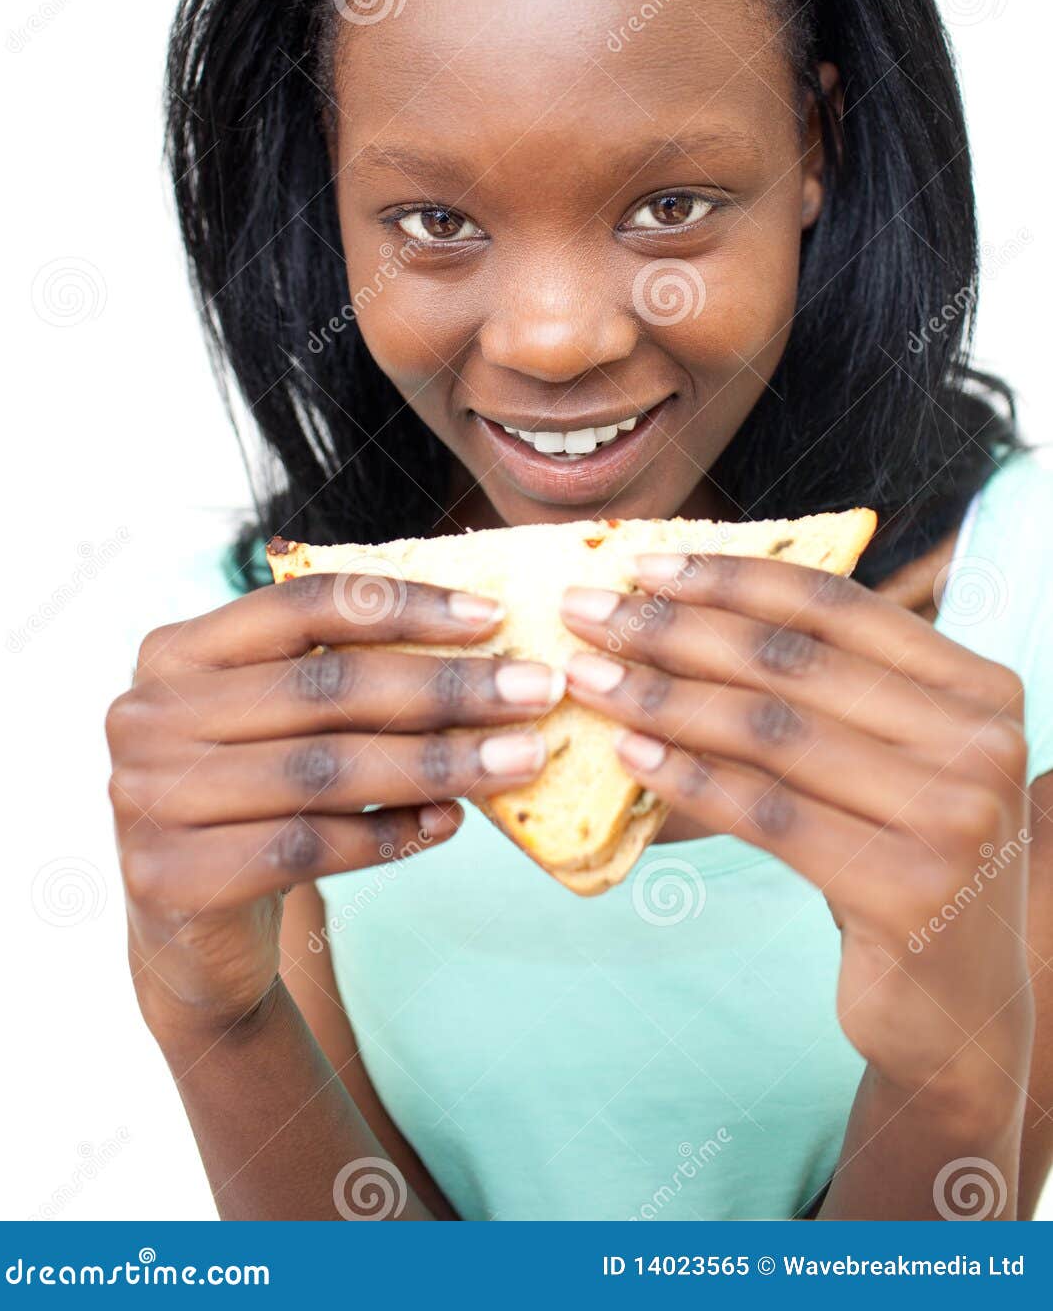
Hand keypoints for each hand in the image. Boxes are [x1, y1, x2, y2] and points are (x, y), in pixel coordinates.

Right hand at [106, 573, 560, 1040]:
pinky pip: (307, 846)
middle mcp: (146, 714)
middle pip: (323, 688)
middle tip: (538, 691)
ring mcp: (147, 798)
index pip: (301, 604)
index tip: (496, 617)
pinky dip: (389, 834)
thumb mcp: (281, 723)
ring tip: (521, 759)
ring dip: (438, 763)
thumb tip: (489, 635)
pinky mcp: (170, 878)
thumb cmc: (258, 800)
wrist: (191, 934)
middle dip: (446, 687)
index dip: (404, 606)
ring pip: (324, 771)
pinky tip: (450, 823)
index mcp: (175, 651)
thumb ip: (345, 673)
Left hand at [561, 554, 1033, 1128]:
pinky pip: (768, 814)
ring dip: (662, 698)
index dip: (730, 578)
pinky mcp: (910, 889)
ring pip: (771, 732)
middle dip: (675, 630)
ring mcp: (956, 816)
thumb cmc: (898, 859)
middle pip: (793, 662)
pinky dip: (688, 779)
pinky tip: (628, 755)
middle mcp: (984, 740)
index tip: (642, 566)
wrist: (955, 1005)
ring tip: (588, 679)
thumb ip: (823, 688)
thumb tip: (674, 608)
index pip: (835, 605)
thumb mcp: (884, 757)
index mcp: (979, 685)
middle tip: (587, 614)